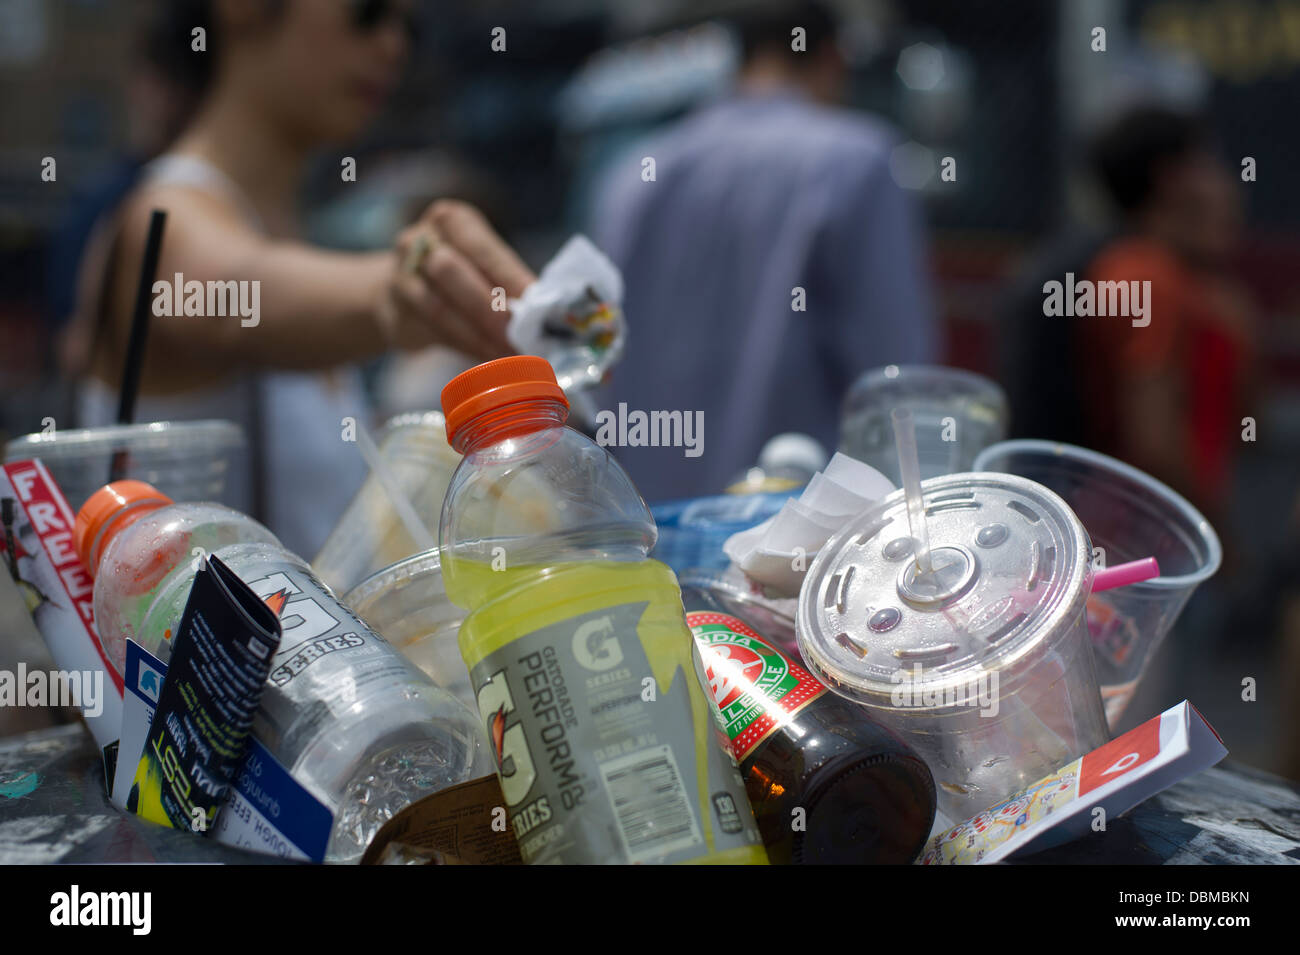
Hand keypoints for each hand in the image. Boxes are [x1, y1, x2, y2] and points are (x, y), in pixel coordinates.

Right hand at [381, 200, 535, 359]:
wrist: (402, 290)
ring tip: (509, 352)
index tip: (538, 307)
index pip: (483, 249)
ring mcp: (400, 274)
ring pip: (438, 307)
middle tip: (521, 335)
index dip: (511, 279)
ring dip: (478, 334)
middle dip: (490, 307)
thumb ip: (506, 282)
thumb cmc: (460, 274)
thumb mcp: (481, 263)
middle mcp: (420, 239)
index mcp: (451, 220)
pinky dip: (464, 345)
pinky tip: (486, 356)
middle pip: (452, 271)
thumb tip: (544, 313)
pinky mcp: (394, 310)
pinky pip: (432, 330)